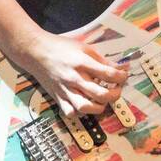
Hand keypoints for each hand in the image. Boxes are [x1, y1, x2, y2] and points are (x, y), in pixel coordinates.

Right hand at [7, 31, 129, 116]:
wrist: (36, 52)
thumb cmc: (61, 47)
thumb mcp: (84, 48)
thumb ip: (102, 60)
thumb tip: (120, 68)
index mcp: (82, 63)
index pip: (108, 74)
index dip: (121, 77)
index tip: (124, 75)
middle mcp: (74, 79)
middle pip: (101, 94)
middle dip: (115, 94)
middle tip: (117, 89)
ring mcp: (65, 90)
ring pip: (86, 108)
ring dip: (99, 107)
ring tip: (103, 100)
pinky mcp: (58, 97)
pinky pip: (70, 112)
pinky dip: (80, 113)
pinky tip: (85, 105)